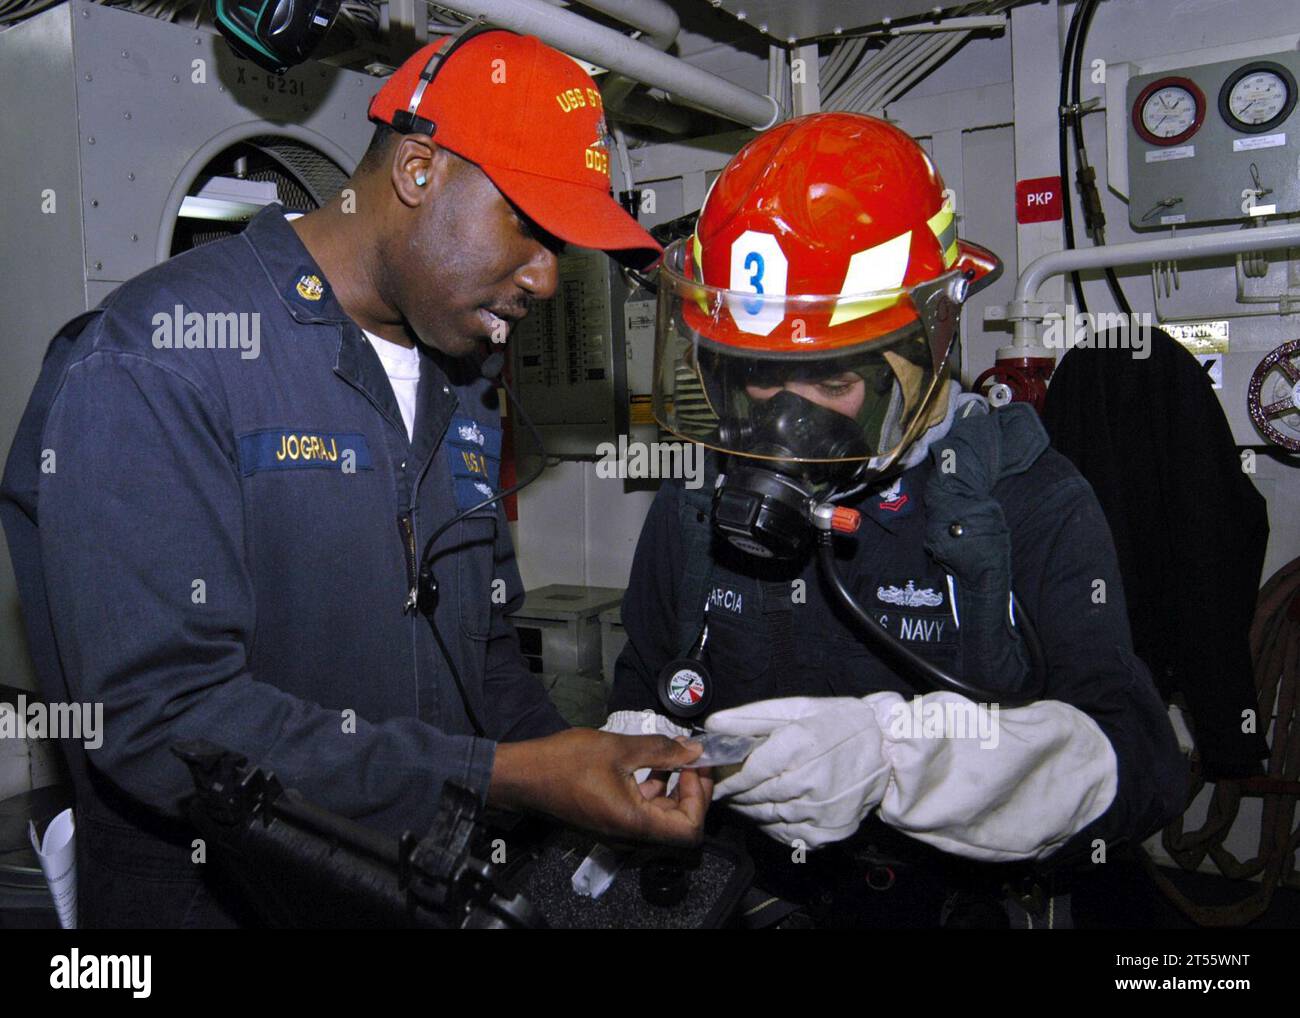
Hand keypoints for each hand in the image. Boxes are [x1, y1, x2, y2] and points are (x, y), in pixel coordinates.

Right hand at [490, 728, 712, 844]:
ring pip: (662, 817)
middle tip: (693, 758)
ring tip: (676, 755)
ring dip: (674, 788)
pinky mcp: (610, 819)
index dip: (700, 796)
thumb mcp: (618, 749)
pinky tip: (651, 762)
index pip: (690, 828)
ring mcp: (620, 829)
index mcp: (635, 823)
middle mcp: (631, 834)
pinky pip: (643, 810)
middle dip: (692, 791)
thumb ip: (661, 750)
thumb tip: (695, 750)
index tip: (695, 765)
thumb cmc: (567, 761)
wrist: (523, 775)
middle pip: (679, 824)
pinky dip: (654, 789)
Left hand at [705, 695, 893, 847]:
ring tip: (744, 801)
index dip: (729, 779)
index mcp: (799, 747)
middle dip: (736, 794)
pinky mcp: (830, 830)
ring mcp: (821, 810)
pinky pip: (789, 835)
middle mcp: (809, 781)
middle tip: (727, 790)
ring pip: (769, 817)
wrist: (887, 747)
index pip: (749, 773)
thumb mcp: (796, 709)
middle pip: (756, 796)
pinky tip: (770, 813)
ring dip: (750, 810)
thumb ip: (751, 717)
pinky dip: (772, 826)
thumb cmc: (839, 722)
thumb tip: (714, 724)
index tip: (716, 779)